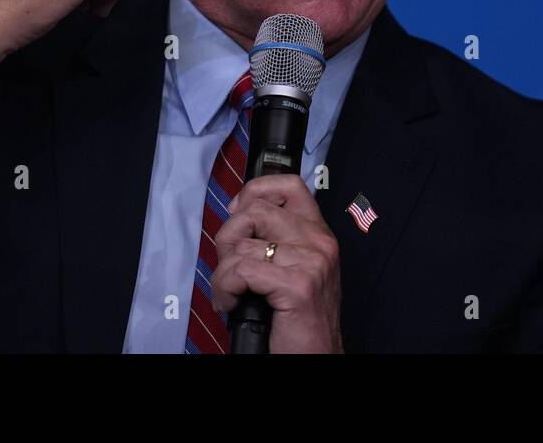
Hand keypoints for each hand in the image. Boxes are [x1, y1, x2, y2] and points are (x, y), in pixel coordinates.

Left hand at [211, 174, 343, 353]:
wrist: (316, 356)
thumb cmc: (299, 319)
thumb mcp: (295, 268)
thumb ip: (277, 240)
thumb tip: (237, 215)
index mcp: (318, 234)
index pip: (288, 186)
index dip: (254, 192)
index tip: (238, 215)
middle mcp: (319, 242)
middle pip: (255, 211)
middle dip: (228, 237)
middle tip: (228, 264)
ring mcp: (311, 262)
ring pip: (242, 246)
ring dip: (223, 273)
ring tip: (229, 292)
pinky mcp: (297, 286)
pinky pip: (242, 271)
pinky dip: (226, 288)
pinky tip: (231, 303)